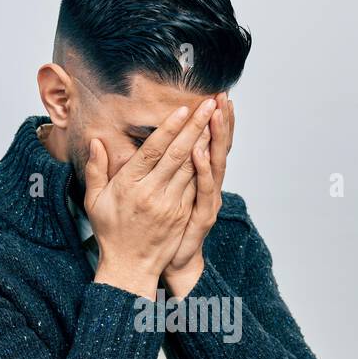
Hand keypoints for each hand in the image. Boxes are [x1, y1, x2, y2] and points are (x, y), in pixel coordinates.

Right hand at [84, 96, 217, 299]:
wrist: (130, 267)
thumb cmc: (110, 233)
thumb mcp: (94, 201)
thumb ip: (96, 170)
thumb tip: (96, 142)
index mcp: (129, 186)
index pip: (153, 151)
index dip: (169, 128)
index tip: (183, 108)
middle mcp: (152, 194)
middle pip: (178, 154)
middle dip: (195, 126)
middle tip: (209, 104)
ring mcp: (170, 205)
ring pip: (191, 168)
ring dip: (205, 141)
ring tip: (216, 119)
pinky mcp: (182, 215)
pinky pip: (196, 186)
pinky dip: (206, 165)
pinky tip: (213, 147)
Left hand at [163, 91, 233, 296]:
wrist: (169, 262)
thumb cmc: (160, 229)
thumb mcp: (154, 193)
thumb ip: (149, 166)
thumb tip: (134, 140)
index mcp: (195, 177)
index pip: (205, 141)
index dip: (210, 120)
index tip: (213, 96)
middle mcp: (205, 185)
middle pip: (216, 147)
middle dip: (220, 121)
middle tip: (223, 96)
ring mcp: (206, 200)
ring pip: (215, 164)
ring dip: (216, 138)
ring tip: (216, 114)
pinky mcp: (203, 215)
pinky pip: (203, 189)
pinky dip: (203, 170)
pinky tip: (200, 152)